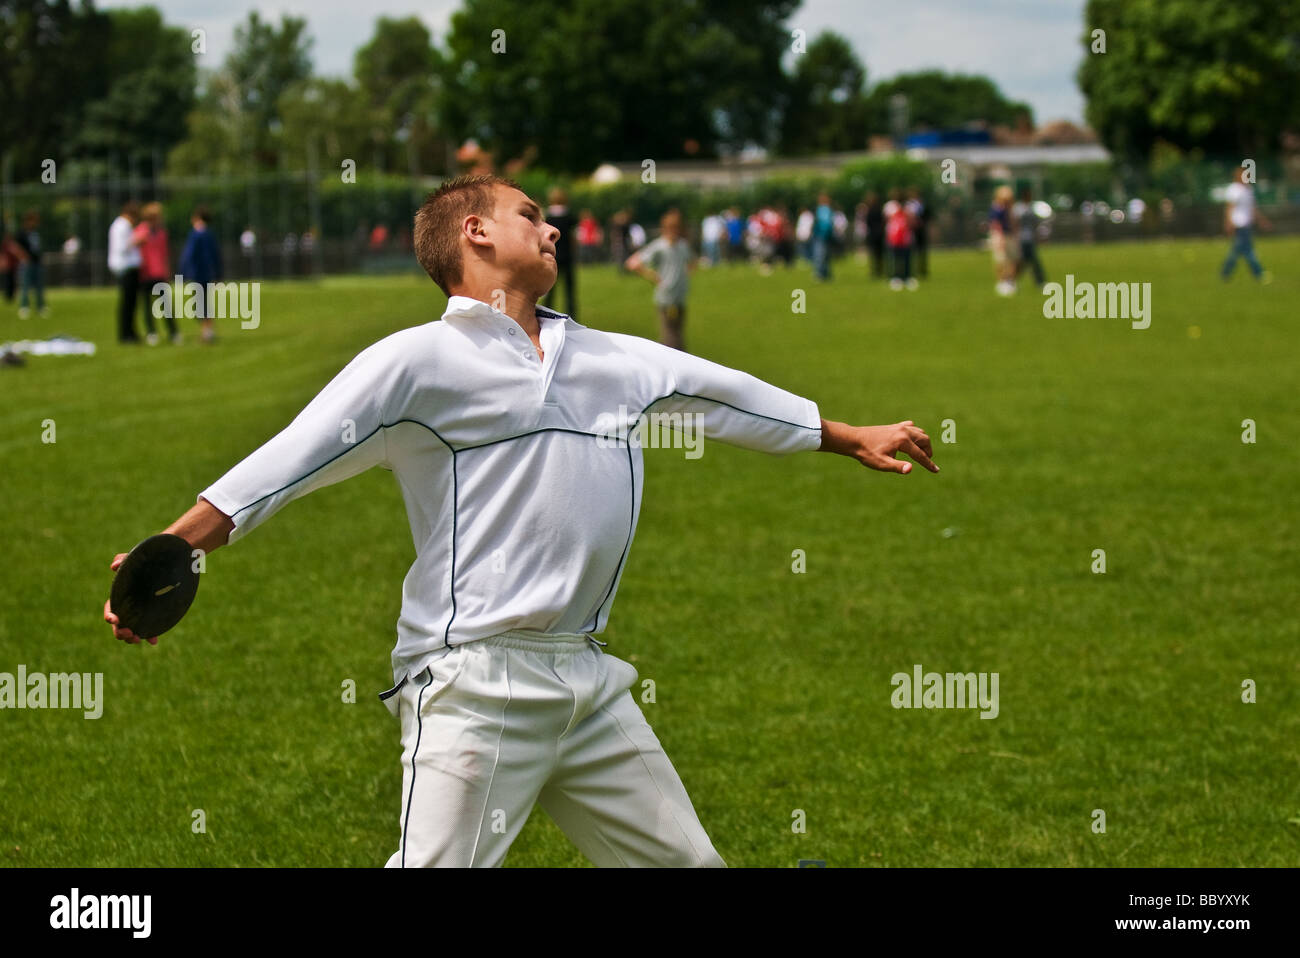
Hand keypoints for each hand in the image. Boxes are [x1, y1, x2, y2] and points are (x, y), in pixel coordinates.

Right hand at [104, 552, 157, 645]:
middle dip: (120, 632)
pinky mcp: (154, 615)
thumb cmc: (148, 561)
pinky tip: (154, 641)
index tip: (113, 619)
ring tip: (139, 639)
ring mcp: (142, 612)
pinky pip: (150, 629)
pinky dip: (150, 636)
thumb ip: (123, 559)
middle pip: (119, 625)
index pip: (111, 608)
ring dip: (133, 638)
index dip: (110, 616)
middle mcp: (129, 607)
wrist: (170, 563)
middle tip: (128, 633)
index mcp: (121, 596)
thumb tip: (113, 566)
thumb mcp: (135, 558)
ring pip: (133, 630)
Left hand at [822, 419, 937, 474]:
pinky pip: (910, 427)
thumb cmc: (867, 453)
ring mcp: (899, 427)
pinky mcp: (893, 426)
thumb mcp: (882, 464)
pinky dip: (914, 433)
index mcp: (902, 441)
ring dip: (923, 442)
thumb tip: (911, 469)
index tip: (936, 471)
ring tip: (919, 453)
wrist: (854, 439)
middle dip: (928, 451)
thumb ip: (898, 467)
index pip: (920, 455)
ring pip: (919, 432)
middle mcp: (903, 432)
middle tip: (926, 461)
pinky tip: (911, 439)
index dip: (929, 464)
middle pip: (924, 440)